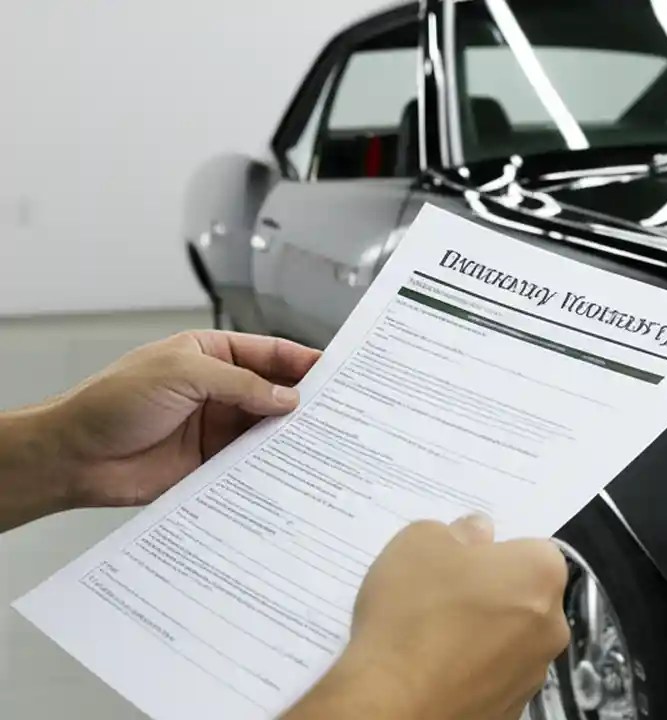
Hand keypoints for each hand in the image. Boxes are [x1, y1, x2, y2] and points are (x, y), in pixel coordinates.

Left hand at [0, 331, 319, 529]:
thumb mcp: (181, 375)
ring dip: (290, 435)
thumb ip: (239, 384)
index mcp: (210, 355)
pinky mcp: (212, 463)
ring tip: (323, 440)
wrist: (75, 457)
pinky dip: (271, 465)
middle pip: (274, 392)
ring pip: (267, 428)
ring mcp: (216, 427)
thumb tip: (286, 397)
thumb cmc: (112, 402)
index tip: (336, 371)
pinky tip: (291, 467)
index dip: (303, 360)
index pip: (269, 352)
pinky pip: (251, 462)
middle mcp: (218, 390)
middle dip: (305, 400)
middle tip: (340, 410)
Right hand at [286, 514, 569, 719]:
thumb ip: (459, 532)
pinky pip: (496, 677)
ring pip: (512, 640)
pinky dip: (473, 673)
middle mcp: (553, 624)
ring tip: (433, 641)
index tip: (458, 565)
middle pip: (526, 597)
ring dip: (485, 636)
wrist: (393, 705)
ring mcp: (535, 674)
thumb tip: (479, 535)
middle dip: (493, 595)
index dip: (493, 554)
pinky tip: (436, 673)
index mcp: (542, 573)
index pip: (530, 551)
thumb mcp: (420, 543)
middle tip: (443, 600)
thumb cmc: (412, 612)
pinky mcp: (513, 711)